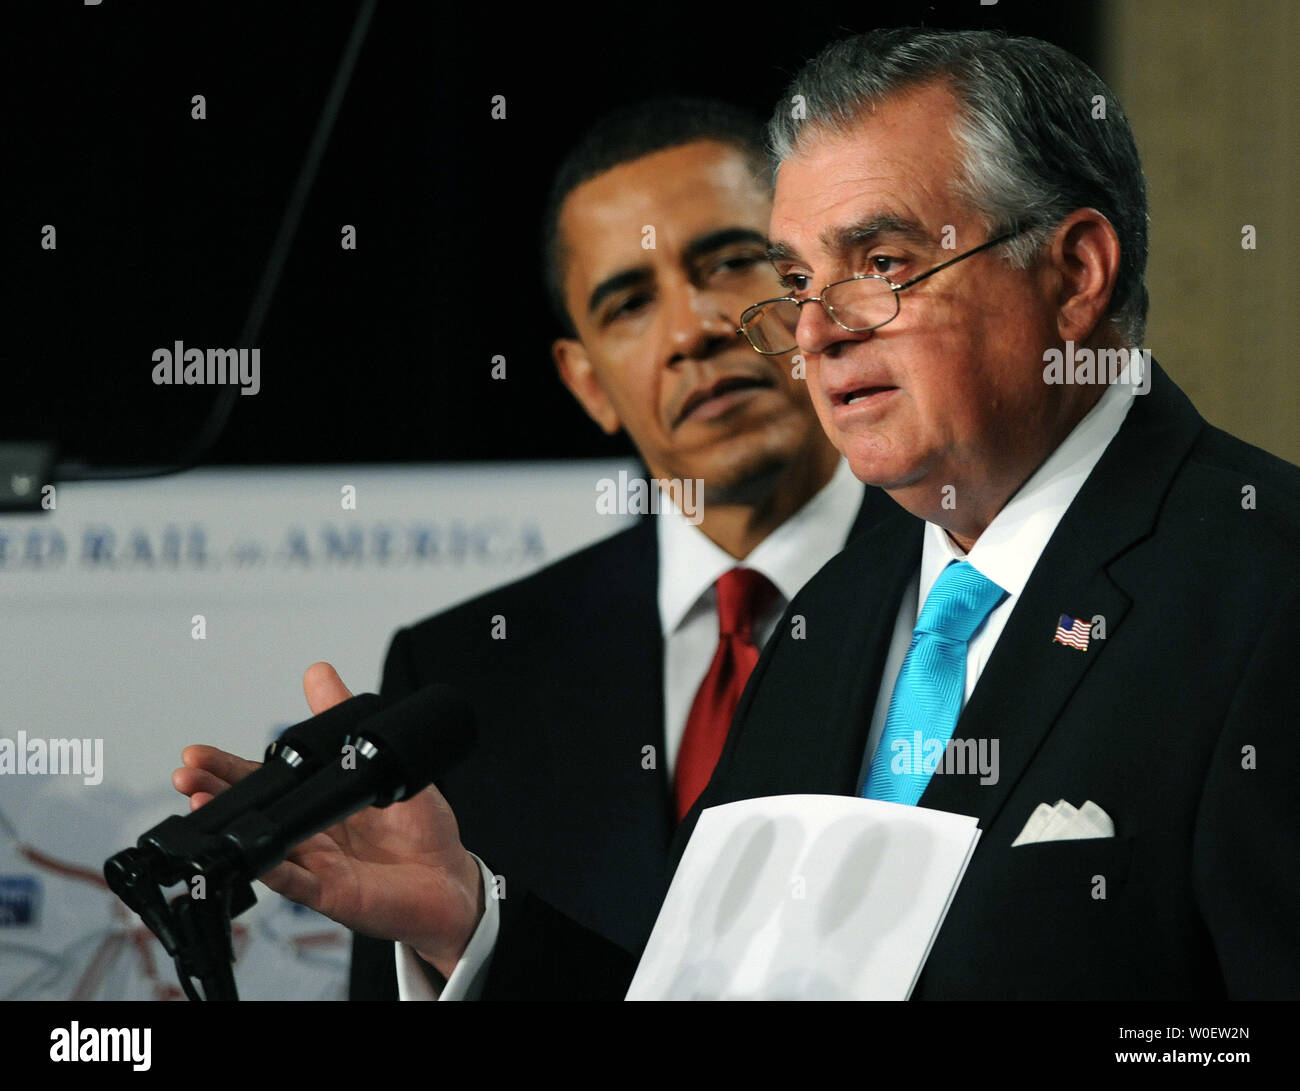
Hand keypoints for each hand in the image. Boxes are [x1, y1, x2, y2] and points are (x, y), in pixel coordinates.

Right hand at [172, 662, 484, 977]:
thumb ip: (350, 723)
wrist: (453, 881)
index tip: (196, 752)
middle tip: (186, 774)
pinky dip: (274, 869)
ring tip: (202, 804)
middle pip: (255, 810)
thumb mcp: (390, 763)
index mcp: (321, 804)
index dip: (229, 767)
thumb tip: (319, 674)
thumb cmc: (422, 831)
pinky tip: (251, 854)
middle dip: (215, 790)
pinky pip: (298, 883)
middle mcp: (312, 836)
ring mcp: (318, 867)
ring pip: (265, 844)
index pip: (268, 781)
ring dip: (233, 826)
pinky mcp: (334, 894)